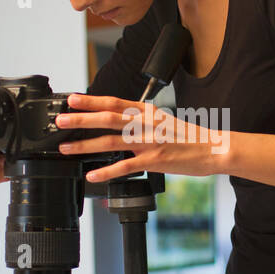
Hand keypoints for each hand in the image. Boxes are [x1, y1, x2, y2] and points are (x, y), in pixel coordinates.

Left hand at [53, 93, 229, 181]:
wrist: (214, 149)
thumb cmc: (189, 137)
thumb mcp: (163, 121)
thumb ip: (140, 121)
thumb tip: (118, 122)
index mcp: (147, 112)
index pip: (114, 102)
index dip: (91, 100)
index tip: (72, 99)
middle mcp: (145, 124)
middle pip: (107, 118)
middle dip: (80, 119)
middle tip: (60, 121)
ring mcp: (149, 142)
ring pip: (111, 142)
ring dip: (85, 145)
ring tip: (66, 148)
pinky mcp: (154, 161)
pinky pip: (125, 167)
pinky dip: (106, 171)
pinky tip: (92, 175)